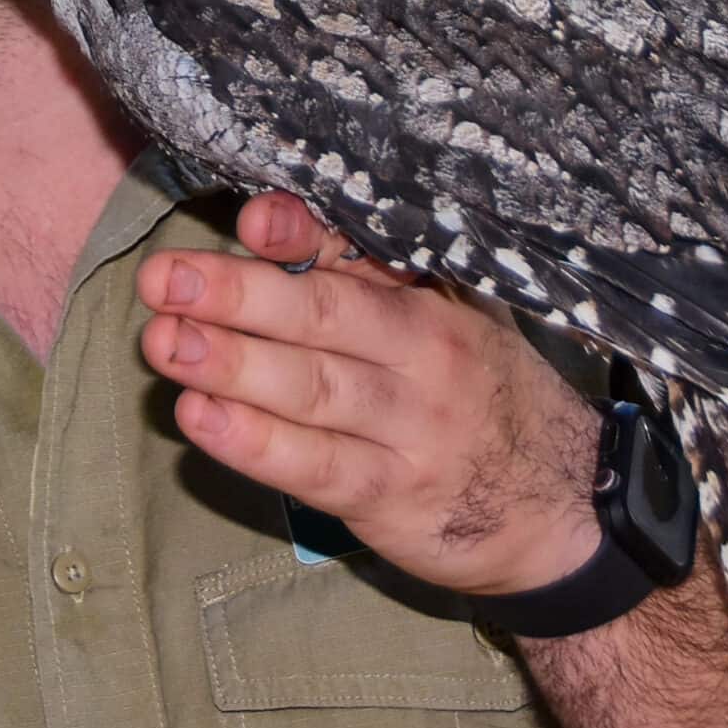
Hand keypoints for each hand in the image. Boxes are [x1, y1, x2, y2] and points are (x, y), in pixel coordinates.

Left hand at [137, 191, 605, 597]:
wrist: (564, 506)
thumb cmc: (481, 393)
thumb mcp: (450, 318)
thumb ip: (366, 277)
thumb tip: (268, 224)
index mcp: (429, 300)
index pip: (361, 257)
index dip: (304, 236)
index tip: (253, 220)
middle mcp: (423, 356)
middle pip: (324, 316)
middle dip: (238, 294)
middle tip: (163, 280)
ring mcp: (408, 428)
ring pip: (312, 389)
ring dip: (232, 363)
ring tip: (163, 342)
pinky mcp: (390, 495)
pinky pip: (313, 465)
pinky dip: (253, 441)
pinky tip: (199, 418)